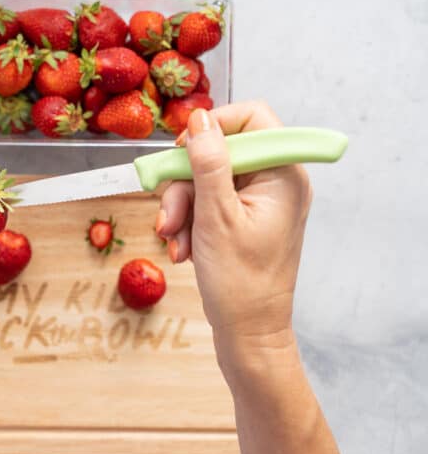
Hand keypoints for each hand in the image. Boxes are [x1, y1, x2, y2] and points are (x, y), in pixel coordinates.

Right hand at [156, 102, 311, 343]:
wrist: (248, 334)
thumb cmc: (241, 283)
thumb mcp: (216, 217)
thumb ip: (208, 163)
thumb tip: (199, 120)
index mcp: (284, 174)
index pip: (252, 118)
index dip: (213, 127)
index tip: (182, 151)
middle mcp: (276, 182)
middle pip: (220, 152)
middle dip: (186, 183)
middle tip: (170, 216)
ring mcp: (259, 201)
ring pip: (206, 178)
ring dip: (182, 208)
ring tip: (175, 241)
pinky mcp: (243, 219)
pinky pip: (208, 202)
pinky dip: (190, 222)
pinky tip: (184, 249)